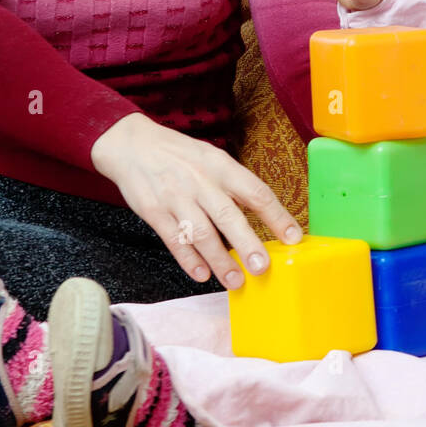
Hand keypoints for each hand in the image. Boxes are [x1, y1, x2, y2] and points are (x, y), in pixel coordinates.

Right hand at [90, 113, 302, 288]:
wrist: (132, 145)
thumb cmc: (180, 155)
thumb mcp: (211, 159)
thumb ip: (233, 185)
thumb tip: (263, 216)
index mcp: (221, 166)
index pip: (255, 191)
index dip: (276, 216)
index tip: (293, 237)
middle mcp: (200, 181)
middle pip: (228, 215)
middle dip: (247, 244)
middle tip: (263, 268)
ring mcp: (175, 197)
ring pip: (201, 233)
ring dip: (220, 261)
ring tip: (235, 281)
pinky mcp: (153, 211)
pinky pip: (174, 240)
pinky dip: (189, 259)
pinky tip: (202, 274)